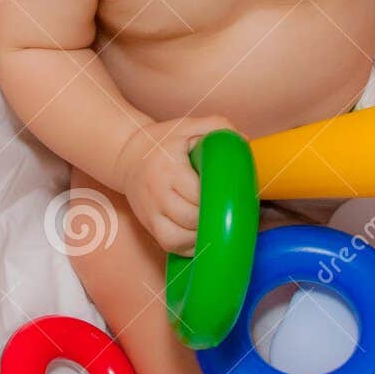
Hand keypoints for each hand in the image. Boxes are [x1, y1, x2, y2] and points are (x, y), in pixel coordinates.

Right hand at [115, 116, 236, 255]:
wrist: (129, 156)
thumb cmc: (164, 142)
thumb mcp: (188, 126)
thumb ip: (217, 127)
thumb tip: (245, 142)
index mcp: (169, 169)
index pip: (196, 193)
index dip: (216, 198)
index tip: (230, 193)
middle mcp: (156, 194)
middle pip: (188, 218)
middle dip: (211, 217)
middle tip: (226, 210)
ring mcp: (150, 213)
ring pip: (177, 238)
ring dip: (200, 236)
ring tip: (214, 224)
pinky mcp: (149, 226)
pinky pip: (170, 246)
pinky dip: (189, 246)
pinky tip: (201, 234)